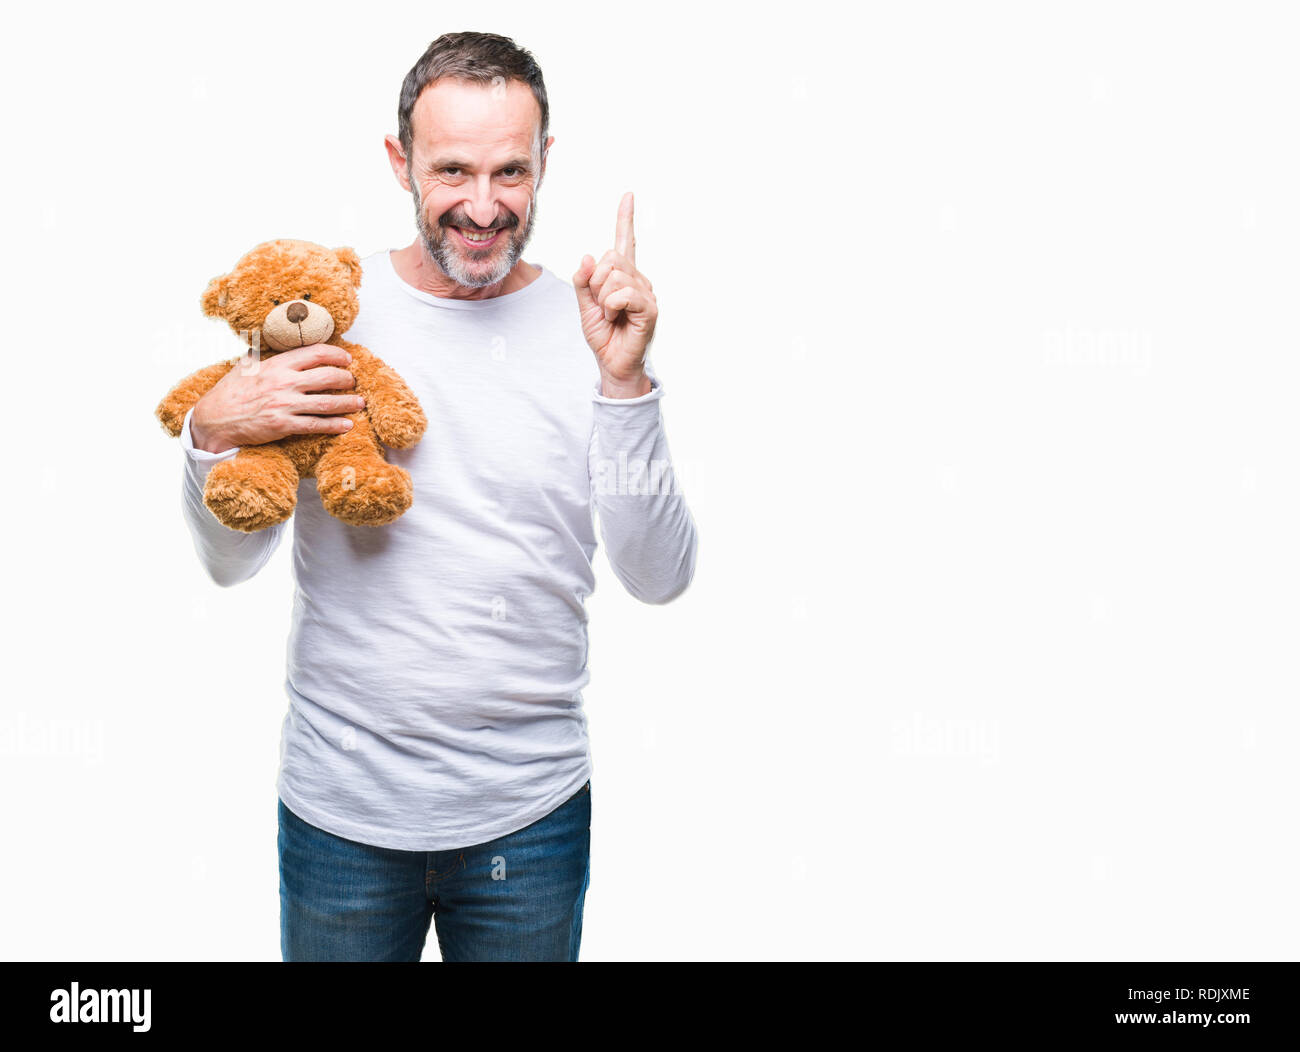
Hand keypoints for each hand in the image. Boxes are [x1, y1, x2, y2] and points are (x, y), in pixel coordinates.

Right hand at [190, 344, 363, 452]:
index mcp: (276, 364)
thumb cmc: (230, 392)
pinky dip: (334, 425)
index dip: (336, 355)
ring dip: (348, 403)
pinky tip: (347, 425)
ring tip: (360, 402)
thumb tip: (277, 342)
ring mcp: (284, 404)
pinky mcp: (283, 425)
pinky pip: (315, 425)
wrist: (214, 420)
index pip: (315, 353)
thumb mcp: (247, 366)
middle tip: (353, 381)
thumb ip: (267, 356)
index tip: (347, 359)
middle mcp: (283, 382)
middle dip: (346, 379)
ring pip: (326, 402)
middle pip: (327, 376)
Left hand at [573, 191, 657, 396]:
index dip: (625, 219)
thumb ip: (583, 281)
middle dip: (595, 282)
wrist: (612, 364)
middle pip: (609, 258)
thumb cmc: (603, 335)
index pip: (625, 242)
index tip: (628, 196)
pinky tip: (616, 319)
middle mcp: (638, 279)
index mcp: (623, 276)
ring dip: (602, 299)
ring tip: (610, 316)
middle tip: (601, 306)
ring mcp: (646, 293)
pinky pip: (622, 294)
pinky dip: (611, 307)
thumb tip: (588, 257)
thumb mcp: (584, 305)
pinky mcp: (649, 308)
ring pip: (613, 276)